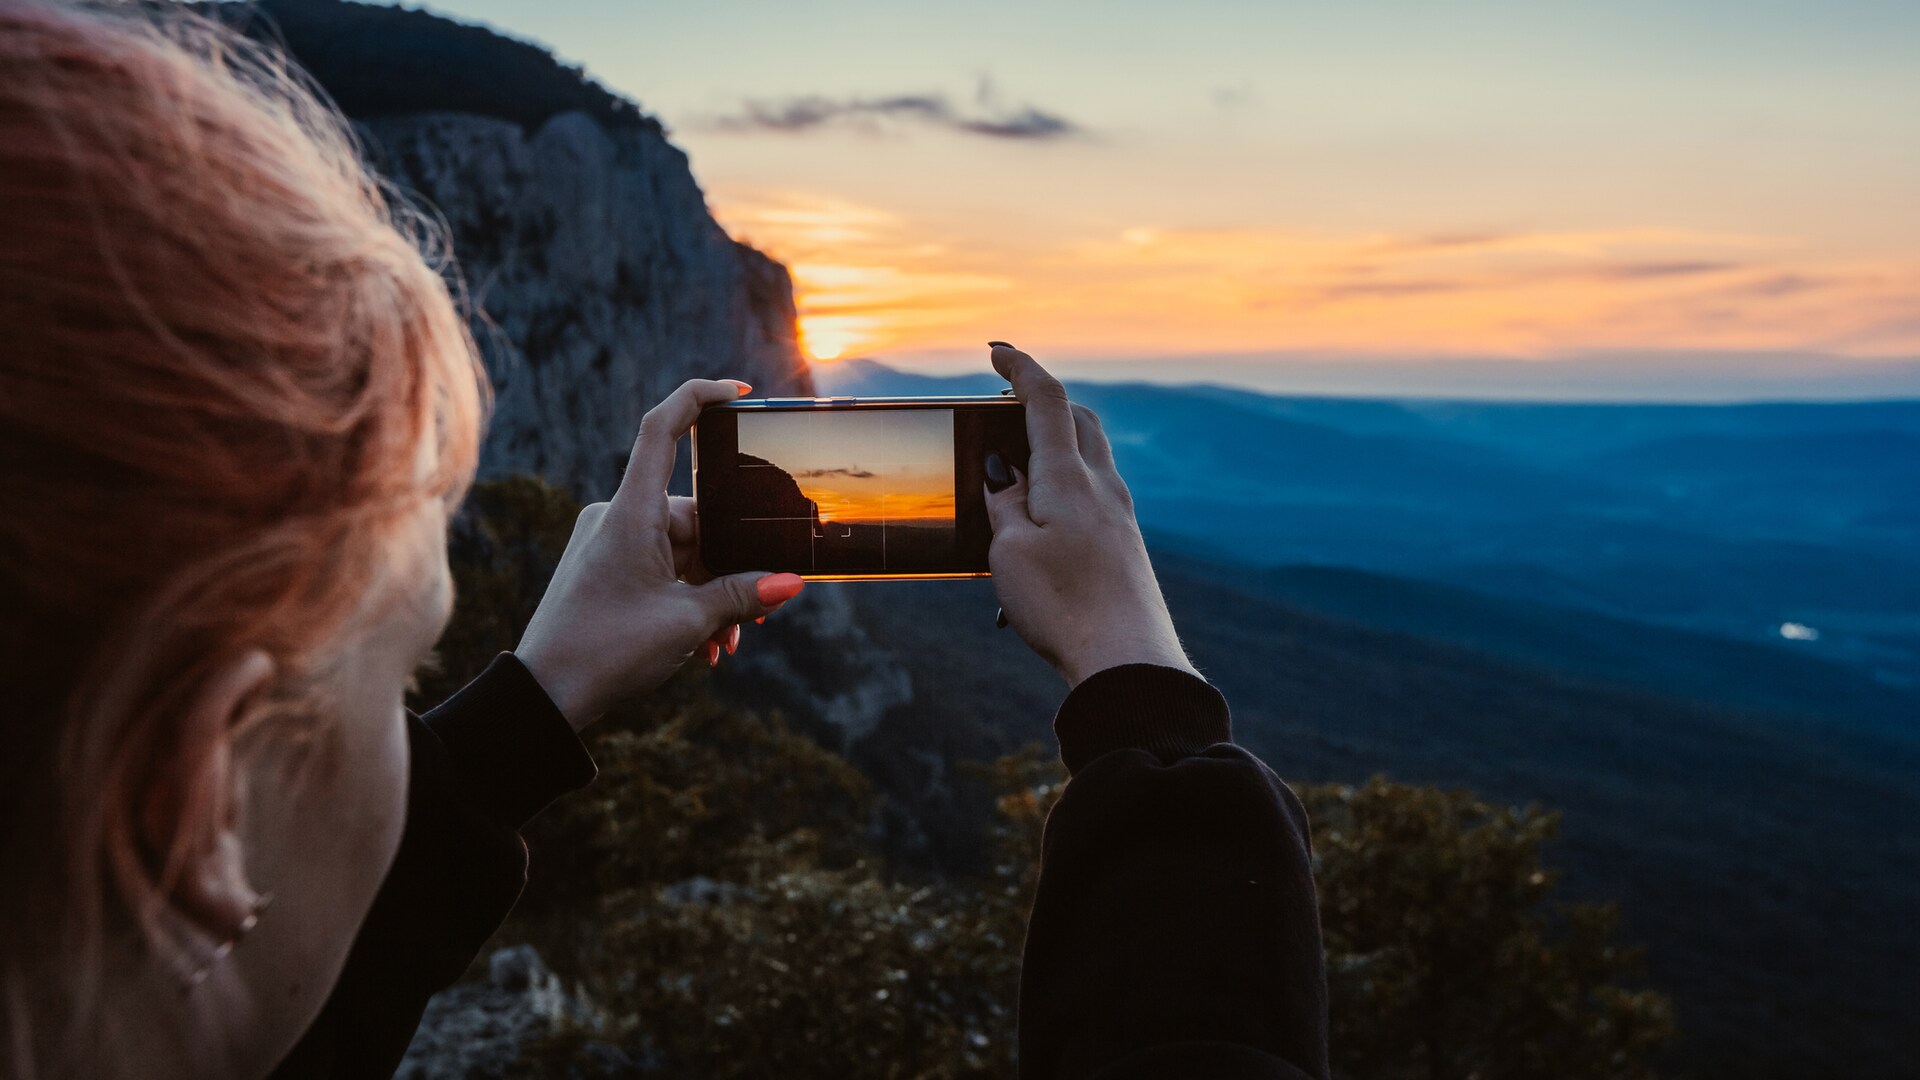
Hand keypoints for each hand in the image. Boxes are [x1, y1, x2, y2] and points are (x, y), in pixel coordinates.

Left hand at [514, 378, 805, 728]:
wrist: (544, 696)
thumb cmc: (605, 652)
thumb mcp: (687, 622)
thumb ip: (743, 596)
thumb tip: (792, 582)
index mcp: (632, 513)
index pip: (662, 430)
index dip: (698, 398)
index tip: (736, 392)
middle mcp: (617, 517)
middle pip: (696, 517)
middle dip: (731, 566)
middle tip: (757, 615)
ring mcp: (609, 542)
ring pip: (683, 552)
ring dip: (711, 594)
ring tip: (724, 644)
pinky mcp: (604, 567)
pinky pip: (661, 569)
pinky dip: (685, 600)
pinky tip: (704, 646)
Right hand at [982, 344, 1198, 687]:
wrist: (1129, 661)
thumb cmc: (1064, 606)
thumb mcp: (1010, 551)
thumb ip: (1004, 505)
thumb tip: (1006, 476)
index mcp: (1069, 477)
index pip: (1046, 400)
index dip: (1020, 368)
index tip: (996, 350)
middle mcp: (1102, 487)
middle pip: (1078, 420)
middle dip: (1042, 403)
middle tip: (1003, 409)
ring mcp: (1119, 516)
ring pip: (1089, 458)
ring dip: (1053, 448)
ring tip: (1012, 474)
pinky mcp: (1124, 547)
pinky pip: (1093, 497)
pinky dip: (1063, 488)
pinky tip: (1040, 522)